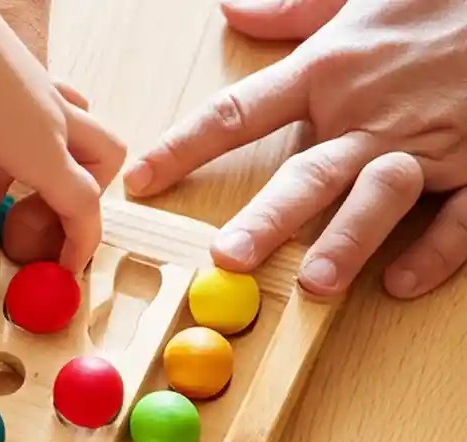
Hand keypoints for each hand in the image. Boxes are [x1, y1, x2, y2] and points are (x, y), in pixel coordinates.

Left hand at [0, 0, 124, 269]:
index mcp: (45, 152)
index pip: (83, 209)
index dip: (79, 246)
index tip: (66, 270)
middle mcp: (57, 123)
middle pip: (102, 163)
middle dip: (86, 198)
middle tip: (45, 218)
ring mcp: (44, 95)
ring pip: (83, 132)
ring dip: (64, 164)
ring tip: (9, 187)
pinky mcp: (26, 75)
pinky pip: (55, 106)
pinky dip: (42, 130)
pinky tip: (3, 137)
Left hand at [126, 0, 466, 298]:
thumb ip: (294, 8)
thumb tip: (236, 9)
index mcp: (329, 70)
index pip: (238, 113)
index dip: (183, 147)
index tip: (138, 180)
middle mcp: (369, 113)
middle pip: (307, 171)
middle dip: (267, 217)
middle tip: (229, 256)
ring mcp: (426, 142)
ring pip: (378, 197)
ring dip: (349, 240)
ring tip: (317, 283)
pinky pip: (460, 214)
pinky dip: (435, 251)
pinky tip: (402, 282)